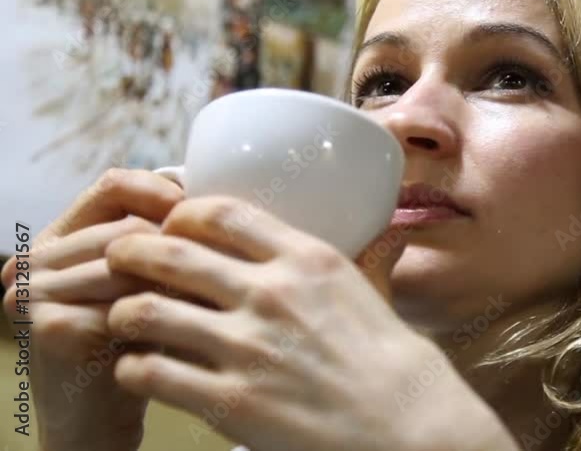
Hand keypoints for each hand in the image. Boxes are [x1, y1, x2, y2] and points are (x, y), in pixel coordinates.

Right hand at [1, 168, 184, 450]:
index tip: (202, 215)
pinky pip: (119, 308)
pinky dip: (156, 321)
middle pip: (128, 228)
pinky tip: (182, 332)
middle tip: (217, 272)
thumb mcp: (148, 276)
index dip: (163, 192)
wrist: (102, 415)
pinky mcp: (46, 329)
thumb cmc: (138, 338)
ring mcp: (33, 293)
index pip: (115, 184)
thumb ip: (164, 236)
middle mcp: (37, 257)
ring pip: (126, 267)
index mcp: (62, 233)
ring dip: (172, 285)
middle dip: (179, 249)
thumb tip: (210, 195)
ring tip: (209, 301)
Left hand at [103, 195, 516, 450]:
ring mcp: (247, 348)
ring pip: (145, 311)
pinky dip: (133, 368)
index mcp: (306, 260)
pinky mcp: (229, 402)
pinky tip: (140, 369)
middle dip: (131, 252)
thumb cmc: (393, 360)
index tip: (170, 224)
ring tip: (123, 318)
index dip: (181, 214)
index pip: (222, 213)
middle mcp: (271, 294)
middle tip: (118, 259)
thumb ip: (364, 258)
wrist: (406, 424)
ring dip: (124, 312)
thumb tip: (387, 232)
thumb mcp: (374, 293)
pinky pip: (150, 372)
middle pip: (170, 253)